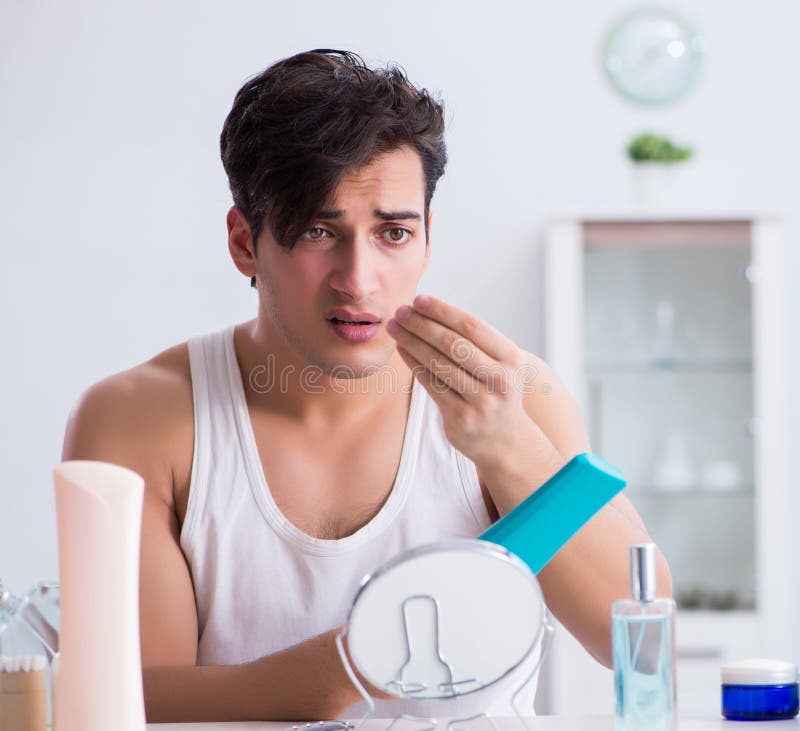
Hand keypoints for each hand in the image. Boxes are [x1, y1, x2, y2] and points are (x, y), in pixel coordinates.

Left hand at [386, 295, 562, 495]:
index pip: (471, 327)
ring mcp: (481, 401)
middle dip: (422, 324)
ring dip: (412, 342)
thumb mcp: (499, 363)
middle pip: (452, 344)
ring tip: (395, 327)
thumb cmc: (494, 389)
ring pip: (438, 364)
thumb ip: (474, 340)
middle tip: (400, 311)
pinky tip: (402, 349)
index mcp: (511, 358)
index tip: (419, 300)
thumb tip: (429, 309)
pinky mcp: (461, 417)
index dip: (442, 311)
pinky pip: (431, 384)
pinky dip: (414, 364)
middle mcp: (499, 379)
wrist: (504, 439)